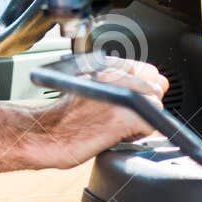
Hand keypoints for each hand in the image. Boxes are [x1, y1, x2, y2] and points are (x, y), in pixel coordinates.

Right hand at [17, 56, 165, 169]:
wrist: (45, 133)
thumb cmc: (62, 115)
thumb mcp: (87, 85)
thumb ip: (116, 81)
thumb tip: (151, 84)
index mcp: (105, 65)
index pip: (147, 70)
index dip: (144, 87)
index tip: (132, 99)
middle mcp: (115, 75)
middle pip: (155, 85)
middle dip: (147, 101)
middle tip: (125, 115)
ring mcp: (121, 94)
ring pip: (155, 105)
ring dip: (142, 119)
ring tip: (118, 126)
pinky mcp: (126, 116)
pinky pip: (150, 124)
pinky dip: (137, 134)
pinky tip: (117, 135)